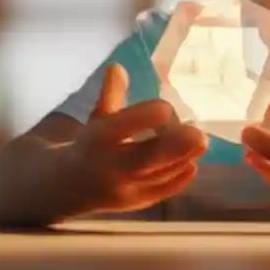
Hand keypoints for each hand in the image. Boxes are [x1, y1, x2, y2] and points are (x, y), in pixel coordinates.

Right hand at [63, 63, 207, 213]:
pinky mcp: (139, 202)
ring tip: (196, 139)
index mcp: (96, 140)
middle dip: (175, 145)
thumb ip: (110, 94)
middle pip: (146, 158)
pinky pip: (166, 189)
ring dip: (183, 155)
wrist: (70, 189)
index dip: (145, 115)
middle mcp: (110, 167)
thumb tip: (118, 67)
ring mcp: (126, 189)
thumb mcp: (95, 118)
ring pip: (161, 173)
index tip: (164, 106)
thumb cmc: (88, 145)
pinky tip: (190, 161)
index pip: (121, 126)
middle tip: (199, 133)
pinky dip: (181, 174)